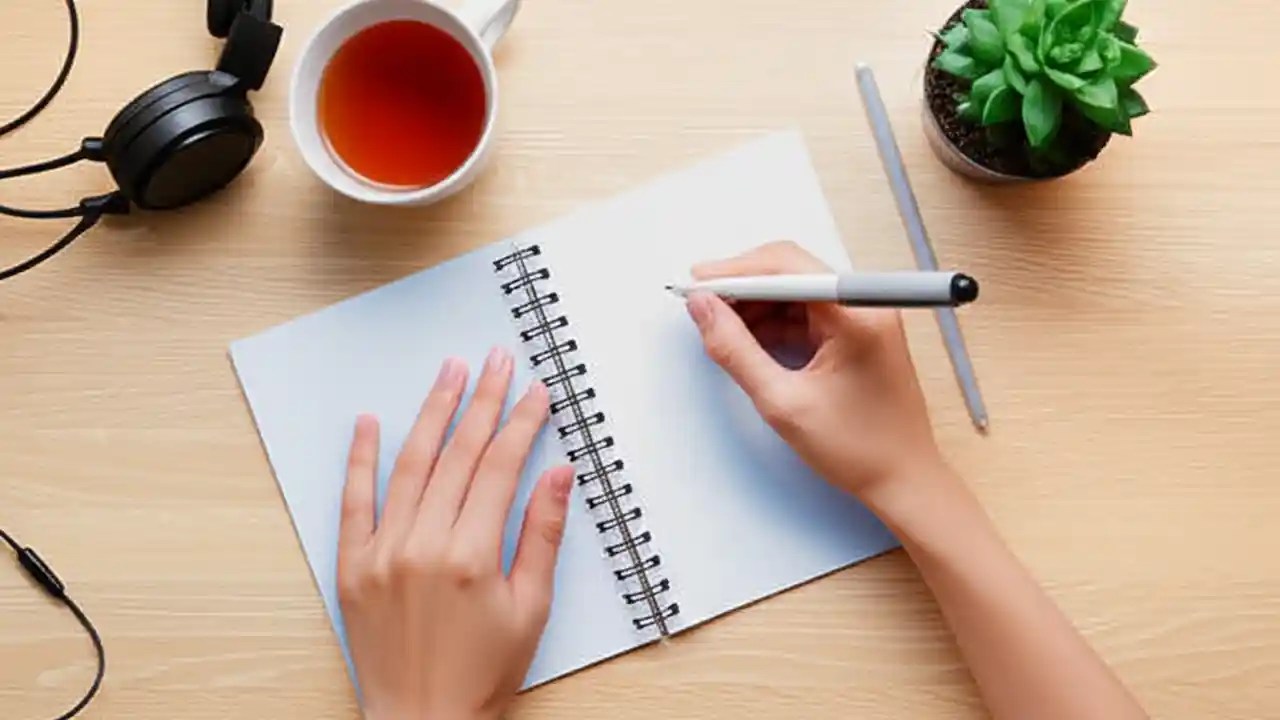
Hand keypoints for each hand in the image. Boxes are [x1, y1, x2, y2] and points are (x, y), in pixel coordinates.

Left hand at [337, 348, 573, 719]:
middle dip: (483, 400)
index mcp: (471, 556)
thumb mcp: (530, 608)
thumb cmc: (482, 674)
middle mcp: (422, 545)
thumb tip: (559, 474)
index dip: (522, 422)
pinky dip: (361, 458)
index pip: (501, 466)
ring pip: (411, 464)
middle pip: (459, 454)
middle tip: (497, 361)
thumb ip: (541, 534)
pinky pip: (353, 501)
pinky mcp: (352, 566)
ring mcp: (381, 553)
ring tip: (450, 372)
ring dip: (433, 412)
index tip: (536, 392)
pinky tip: (371, 422)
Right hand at [684, 241, 947, 505]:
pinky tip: (749, 342)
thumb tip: (704, 309)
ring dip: (756, 305)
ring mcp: (864, 320)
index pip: (786, 267)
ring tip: (720, 328)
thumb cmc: (859, 450)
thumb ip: (735, 350)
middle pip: (791, 273)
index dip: (735, 272)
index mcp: (856, 315)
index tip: (698, 283)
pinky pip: (809, 315)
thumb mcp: (782, 402)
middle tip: (702, 304)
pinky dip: (776, 323)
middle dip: (742, 285)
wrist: (903, 481)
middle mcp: (865, 307)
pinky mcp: (858, 336)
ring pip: (796, 293)